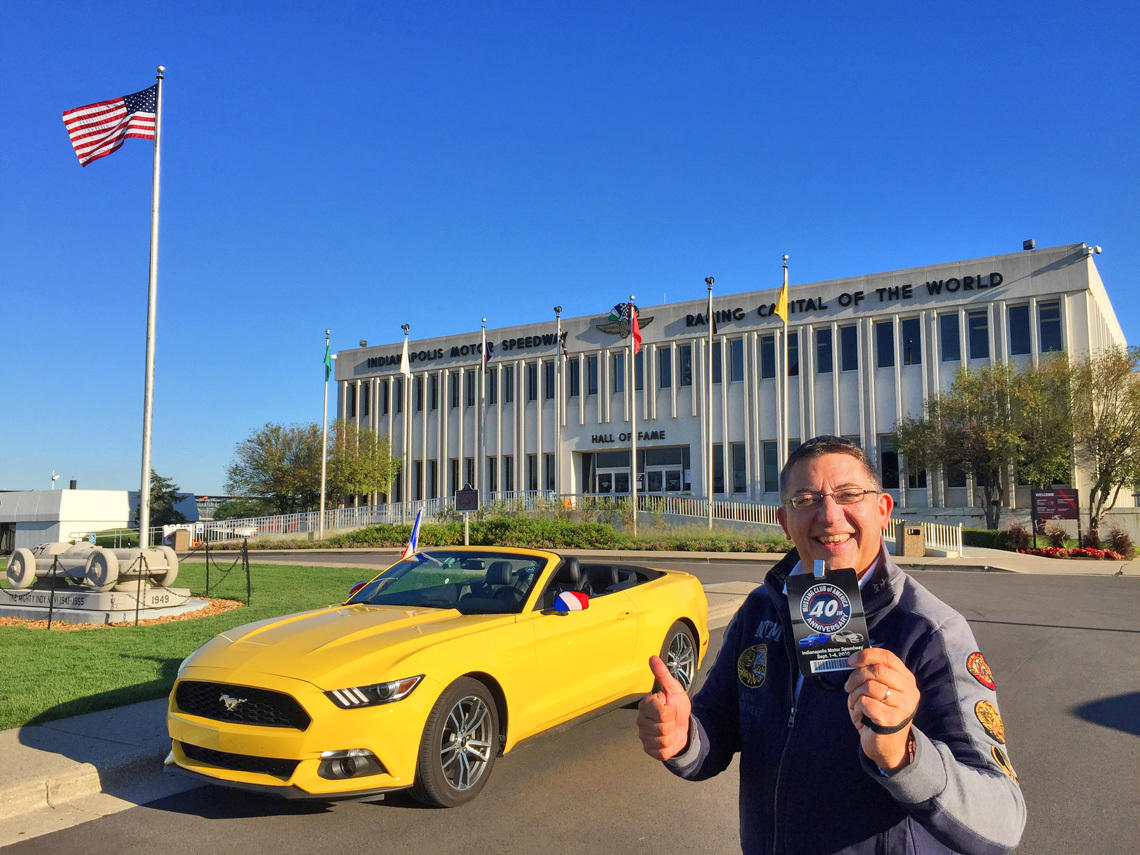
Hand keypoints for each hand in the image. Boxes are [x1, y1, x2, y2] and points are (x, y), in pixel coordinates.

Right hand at [636, 655, 691, 760]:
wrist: (684, 727)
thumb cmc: (677, 707)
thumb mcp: (674, 689)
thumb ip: (663, 674)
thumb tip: (653, 657)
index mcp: (645, 705)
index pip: (661, 713)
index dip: (670, 712)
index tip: (670, 708)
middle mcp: (641, 720)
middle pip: (662, 728)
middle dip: (672, 725)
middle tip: (671, 720)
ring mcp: (643, 736)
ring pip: (662, 741)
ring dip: (671, 736)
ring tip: (670, 730)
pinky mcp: (648, 749)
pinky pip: (661, 752)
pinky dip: (669, 748)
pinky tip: (668, 740)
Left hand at [845, 647, 919, 772]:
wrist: (887, 747)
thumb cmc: (878, 714)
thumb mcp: (878, 690)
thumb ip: (872, 675)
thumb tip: (854, 660)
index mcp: (906, 679)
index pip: (888, 657)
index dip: (867, 655)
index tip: (851, 661)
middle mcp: (909, 691)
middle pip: (877, 670)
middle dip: (856, 676)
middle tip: (848, 686)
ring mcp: (903, 706)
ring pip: (870, 686)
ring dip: (855, 694)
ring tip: (855, 703)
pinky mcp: (892, 720)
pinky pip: (866, 702)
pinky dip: (857, 706)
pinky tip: (860, 714)